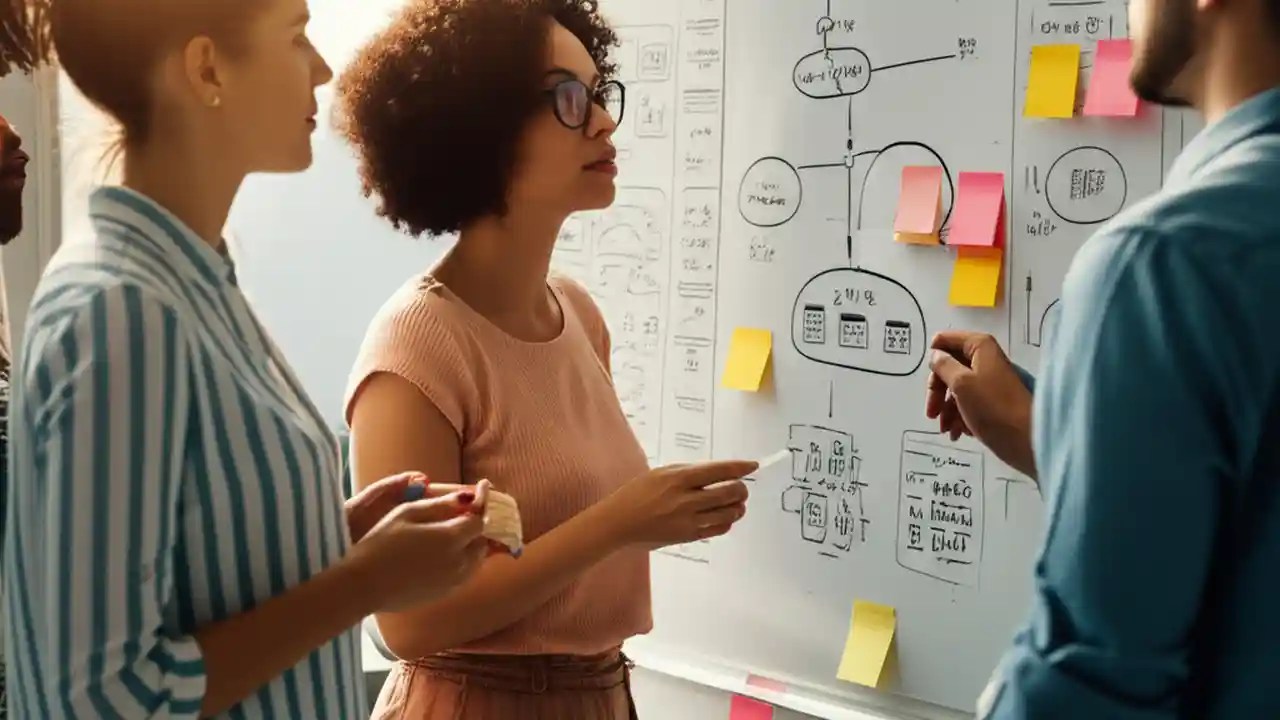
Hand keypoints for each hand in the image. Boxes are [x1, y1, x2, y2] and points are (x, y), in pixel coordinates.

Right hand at [346, 481, 491, 611]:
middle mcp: (459, 562)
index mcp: (451, 538)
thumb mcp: (407, 513)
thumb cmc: (381, 543)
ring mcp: (453, 581)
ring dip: (469, 548)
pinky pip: (463, 576)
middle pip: (481, 542)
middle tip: (456, 521)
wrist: (363, 585)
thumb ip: (441, 505)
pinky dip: (461, 565)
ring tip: (446, 539)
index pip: (479, 521)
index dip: (476, 509)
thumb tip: (468, 496)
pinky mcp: (444, 594)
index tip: (471, 500)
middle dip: (474, 530)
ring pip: (475, 561)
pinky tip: (439, 559)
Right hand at [602, 460, 757, 548]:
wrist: (619, 523)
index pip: (719, 471)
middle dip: (742, 489)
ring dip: (738, 506)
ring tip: (737, 503)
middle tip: (742, 487)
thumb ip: (689, 472)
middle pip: (730, 493)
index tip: (754, 465)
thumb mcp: (661, 473)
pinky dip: (727, 522)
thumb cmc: (638, 493)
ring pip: (728, 513)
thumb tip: (718, 473)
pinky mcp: (688, 537)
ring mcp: (689, 521)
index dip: (740, 467)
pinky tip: (725, 517)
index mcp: (679, 479)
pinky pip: (718, 529)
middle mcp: (686, 500)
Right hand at [926, 331, 1035, 477]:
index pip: (945, 340)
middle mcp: (984, 360)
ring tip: (947, 431)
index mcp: (979, 347)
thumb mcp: (961, 383)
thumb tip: (935, 355)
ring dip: (947, 409)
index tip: (928, 383)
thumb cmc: (993, 407)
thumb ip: (944, 366)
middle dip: (938, 392)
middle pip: (948, 367)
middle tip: (932, 413)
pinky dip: (960, 417)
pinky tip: (959, 433)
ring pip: (956, 388)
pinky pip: (968, 403)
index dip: (934, 359)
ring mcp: (988, 382)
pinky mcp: (992, 402)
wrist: (1027, 439)